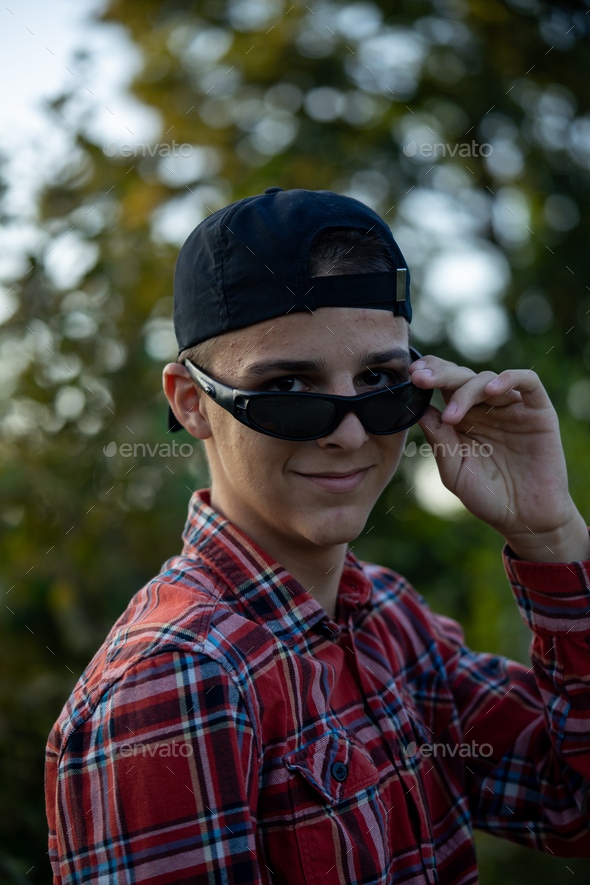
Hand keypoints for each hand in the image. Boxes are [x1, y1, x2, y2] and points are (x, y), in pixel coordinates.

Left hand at [408, 355, 589, 561]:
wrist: (524, 519)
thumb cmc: (486, 497)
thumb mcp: (454, 470)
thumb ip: (439, 440)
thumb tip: (418, 409)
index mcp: (462, 419)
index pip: (443, 386)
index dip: (428, 375)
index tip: (410, 378)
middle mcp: (485, 409)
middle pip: (461, 376)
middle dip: (439, 374)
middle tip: (420, 380)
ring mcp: (511, 408)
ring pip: (487, 378)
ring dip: (466, 390)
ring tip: (452, 416)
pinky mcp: (538, 411)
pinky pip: (528, 382)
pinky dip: (509, 378)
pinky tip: (490, 390)